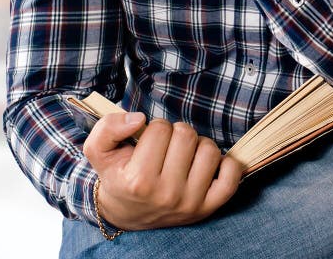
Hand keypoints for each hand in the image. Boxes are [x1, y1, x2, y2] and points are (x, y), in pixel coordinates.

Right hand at [83, 111, 244, 229]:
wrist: (127, 213)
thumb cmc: (118, 176)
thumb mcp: (99, 152)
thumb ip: (108, 128)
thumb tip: (138, 119)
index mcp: (138, 180)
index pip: (160, 128)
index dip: (155, 128)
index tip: (148, 142)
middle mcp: (166, 195)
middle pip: (186, 134)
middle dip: (176, 133)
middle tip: (166, 148)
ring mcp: (190, 203)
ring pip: (210, 149)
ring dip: (198, 146)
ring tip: (183, 156)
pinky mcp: (209, 207)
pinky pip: (232, 176)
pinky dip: (227, 164)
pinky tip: (207, 165)